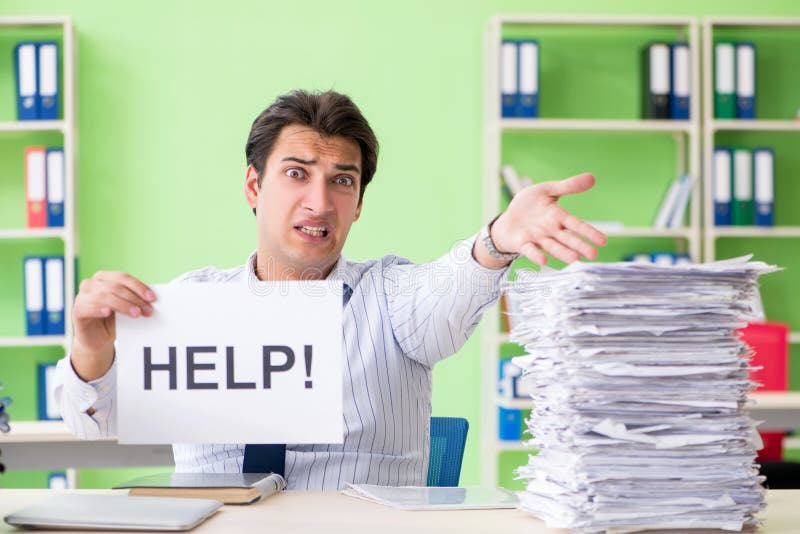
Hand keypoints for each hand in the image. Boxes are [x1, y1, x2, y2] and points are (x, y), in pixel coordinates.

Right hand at [71, 271, 155, 380]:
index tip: (153, 298)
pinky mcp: (77, 311)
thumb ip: (134, 299)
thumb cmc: (113, 320)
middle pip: (115, 287)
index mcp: (104, 278)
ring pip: (104, 296)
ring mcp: (82, 297)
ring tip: (137, 314)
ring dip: (123, 305)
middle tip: (148, 310)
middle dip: (134, 299)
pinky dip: (98, 309)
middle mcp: (91, 284)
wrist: (97, 340)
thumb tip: (152, 298)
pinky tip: (108, 313)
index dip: (139, 286)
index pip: (123, 277)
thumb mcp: (125, 307)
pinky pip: (86, 307)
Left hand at [491, 173, 606, 264]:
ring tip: (575, 259)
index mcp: (557, 216)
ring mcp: (537, 238)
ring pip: (552, 246)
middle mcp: (550, 230)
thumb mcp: (547, 190)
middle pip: (567, 238)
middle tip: (593, 255)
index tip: (603, 241)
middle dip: (580, 246)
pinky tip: (543, 260)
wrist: (507, 219)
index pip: (576, 224)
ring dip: (562, 252)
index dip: (588, 232)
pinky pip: (530, 250)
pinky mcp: (522, 244)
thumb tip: (592, 177)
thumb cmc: (529, 205)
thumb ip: (567, 186)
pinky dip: (536, 255)